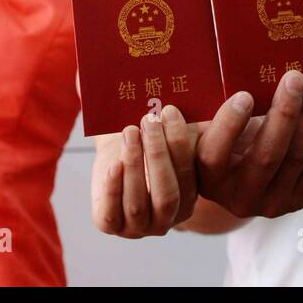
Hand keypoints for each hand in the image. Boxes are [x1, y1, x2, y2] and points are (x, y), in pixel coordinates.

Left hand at [91, 105, 197, 237]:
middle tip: (149, 119)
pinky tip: (112, 164)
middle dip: (158, 154)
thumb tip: (191, 75)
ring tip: (130, 131)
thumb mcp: (167, 128)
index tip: (169, 110)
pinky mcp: (111, 225)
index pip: (189, 174)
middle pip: (166, 194)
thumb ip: (179, 114)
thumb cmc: (148, 140)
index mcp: (190, 197)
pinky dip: (112, 189)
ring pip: (138, 204)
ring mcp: (139, 227)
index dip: (180, 143)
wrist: (117, 153)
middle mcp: (167, 219)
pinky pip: (111, 215)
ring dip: (134, 164)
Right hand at [193, 71, 302, 218]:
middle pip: (266, 155)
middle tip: (294, 78)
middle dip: (284, 113)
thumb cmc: (219, 141)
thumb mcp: (205, 129)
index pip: (214, 153)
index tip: (244, 95)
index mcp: (207, 178)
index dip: (229, 125)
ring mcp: (272, 203)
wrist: (238, 179)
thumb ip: (210, 109)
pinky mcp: (299, 198)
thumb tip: (236, 69)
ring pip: (296, 156)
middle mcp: (238, 197)